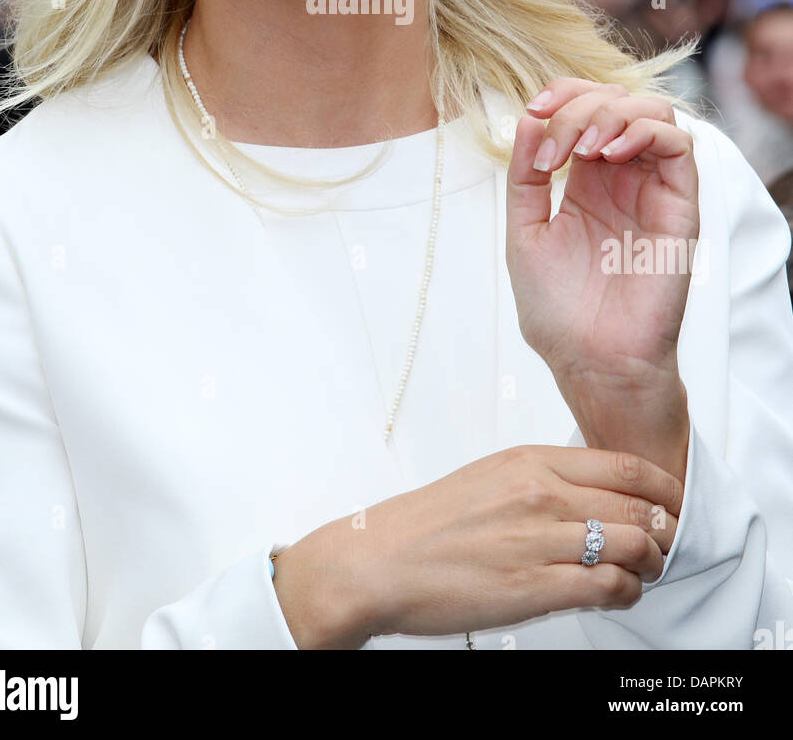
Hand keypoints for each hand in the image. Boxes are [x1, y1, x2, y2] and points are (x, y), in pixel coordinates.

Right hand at [275, 444, 683, 646]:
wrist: (379, 562)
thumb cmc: (428, 525)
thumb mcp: (490, 478)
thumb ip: (542, 480)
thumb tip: (589, 494)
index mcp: (530, 461)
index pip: (625, 466)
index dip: (664, 487)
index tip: (674, 501)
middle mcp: (541, 494)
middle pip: (638, 506)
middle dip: (665, 528)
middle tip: (666, 542)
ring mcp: (539, 540)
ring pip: (633, 546)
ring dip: (651, 563)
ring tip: (644, 571)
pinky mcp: (534, 587)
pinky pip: (608, 586)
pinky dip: (627, 592)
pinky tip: (618, 593)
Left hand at [505, 77, 697, 477]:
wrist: (591, 360)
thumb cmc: (558, 309)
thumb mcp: (524, 231)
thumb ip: (525, 175)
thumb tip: (528, 119)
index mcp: (585, 179)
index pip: (584, 107)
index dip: (562, 94)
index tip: (534, 110)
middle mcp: (622, 178)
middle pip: (617, 100)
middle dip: (579, 104)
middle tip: (554, 143)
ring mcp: (652, 189)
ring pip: (653, 111)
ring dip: (611, 113)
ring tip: (582, 150)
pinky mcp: (679, 207)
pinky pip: (679, 146)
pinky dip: (644, 132)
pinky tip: (608, 155)